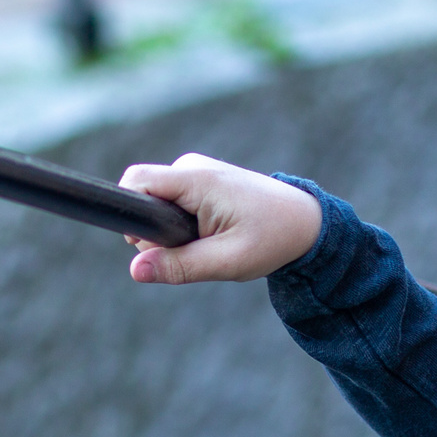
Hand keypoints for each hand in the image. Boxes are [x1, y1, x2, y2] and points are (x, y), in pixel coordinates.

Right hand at [119, 153, 321, 283]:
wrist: (306, 222)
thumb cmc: (272, 239)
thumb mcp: (228, 261)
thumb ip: (180, 266)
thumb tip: (136, 270)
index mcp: (197, 180)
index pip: (136, 181)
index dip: (130, 214)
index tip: (149, 244)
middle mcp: (192, 167)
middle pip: (143, 195)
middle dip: (155, 231)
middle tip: (195, 252)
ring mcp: (197, 170)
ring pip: (157, 201)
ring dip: (172, 229)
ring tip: (210, 243)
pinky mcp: (202, 179)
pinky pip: (172, 200)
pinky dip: (182, 222)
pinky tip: (211, 234)